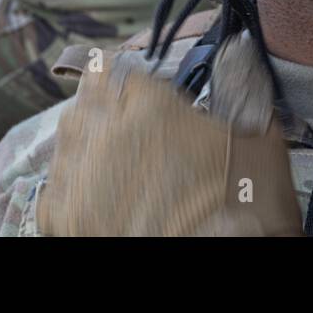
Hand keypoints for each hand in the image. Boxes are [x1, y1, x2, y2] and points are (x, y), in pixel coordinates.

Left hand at [37, 46, 301, 235]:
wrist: (223, 258)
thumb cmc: (243, 208)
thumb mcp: (259, 136)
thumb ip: (240, 86)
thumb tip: (233, 54)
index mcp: (149, 106)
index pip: (114, 67)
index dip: (127, 75)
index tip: (138, 85)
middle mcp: (103, 135)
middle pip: (86, 98)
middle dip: (106, 104)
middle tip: (131, 121)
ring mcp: (78, 179)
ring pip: (66, 139)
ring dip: (88, 140)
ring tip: (117, 158)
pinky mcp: (64, 220)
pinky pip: (53, 186)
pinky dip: (73, 183)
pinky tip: (98, 190)